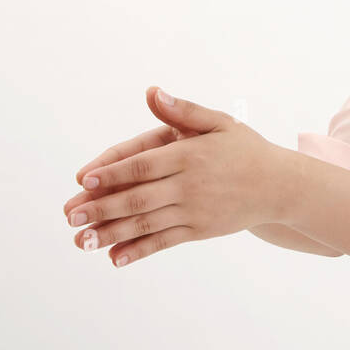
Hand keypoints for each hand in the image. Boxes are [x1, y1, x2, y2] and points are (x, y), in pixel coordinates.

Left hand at [64, 87, 290, 266]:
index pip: (143, 164)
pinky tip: (114, 257)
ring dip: (111, 233)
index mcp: (189, 155)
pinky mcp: (199, 230)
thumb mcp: (218, 122)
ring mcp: (194, 210)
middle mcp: (189, 185)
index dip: (112, 173)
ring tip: (81, 241)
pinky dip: (139, 250)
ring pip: (146, 223)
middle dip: (101, 207)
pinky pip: (164, 241)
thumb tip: (153, 92)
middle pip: (138, 197)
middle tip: (70, 215)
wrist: (279, 186)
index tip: (83, 180)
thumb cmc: (244, 149)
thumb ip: (183, 111)